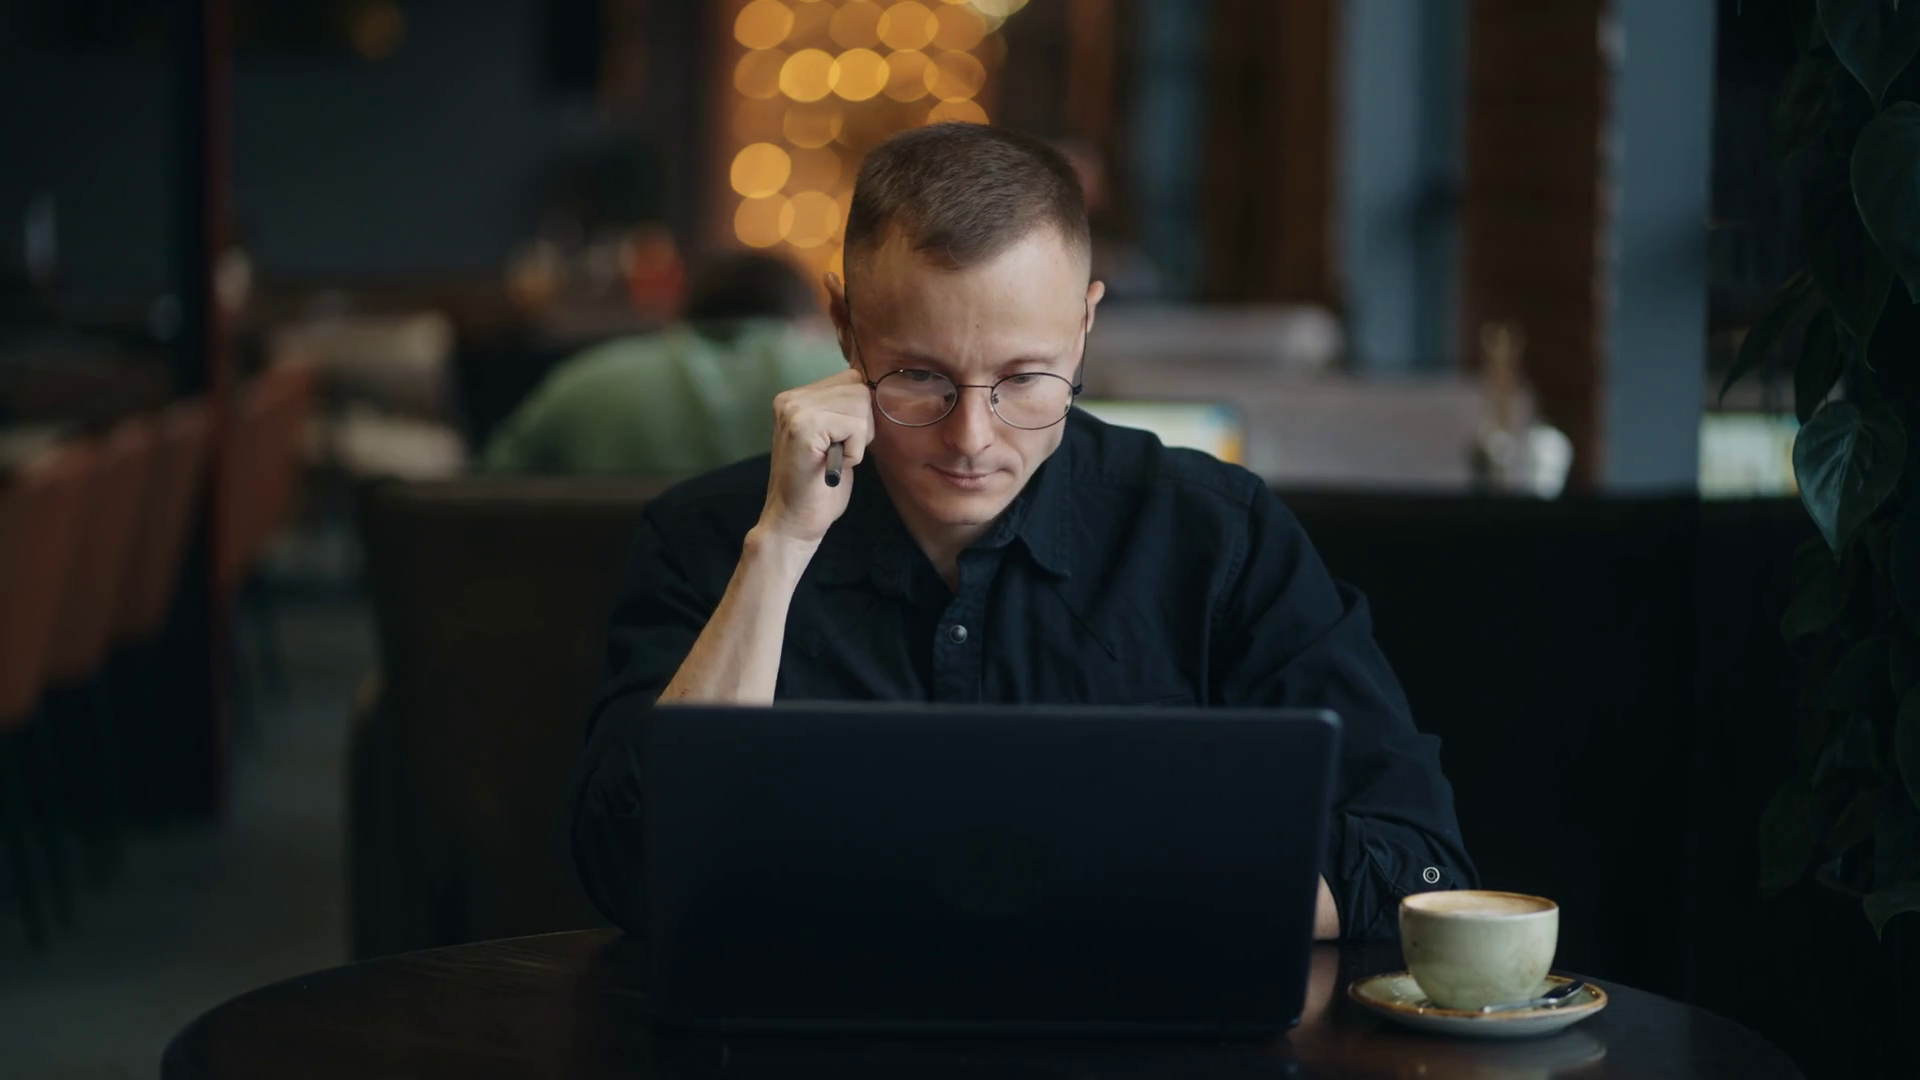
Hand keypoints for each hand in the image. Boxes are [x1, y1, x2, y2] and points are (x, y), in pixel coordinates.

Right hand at [758, 367, 874, 546]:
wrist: (794, 522)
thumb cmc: (820, 487)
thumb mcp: (835, 438)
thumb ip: (845, 410)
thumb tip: (876, 388)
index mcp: (796, 397)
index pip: (852, 378)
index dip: (861, 414)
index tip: (841, 443)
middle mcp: (791, 398)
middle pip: (859, 388)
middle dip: (862, 425)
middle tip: (839, 453)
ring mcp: (795, 410)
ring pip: (860, 404)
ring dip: (858, 439)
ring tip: (835, 459)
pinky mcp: (804, 427)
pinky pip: (856, 425)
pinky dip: (854, 451)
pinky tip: (833, 466)